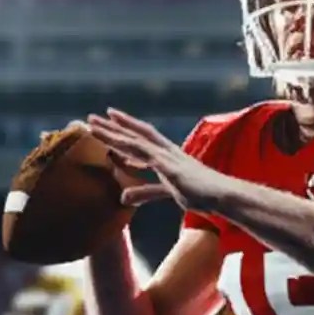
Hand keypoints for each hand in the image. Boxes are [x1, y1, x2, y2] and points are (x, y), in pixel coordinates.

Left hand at [85, 109, 235, 211]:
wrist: (222, 195)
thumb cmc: (200, 193)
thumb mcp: (166, 192)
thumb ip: (144, 192)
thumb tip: (123, 196)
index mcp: (166, 154)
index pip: (141, 138)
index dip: (124, 128)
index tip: (108, 119)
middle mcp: (165, 151)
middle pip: (134, 135)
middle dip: (112, 127)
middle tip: (91, 118)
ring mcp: (168, 157)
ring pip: (135, 142)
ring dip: (114, 133)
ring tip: (95, 125)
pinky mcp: (170, 168)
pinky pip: (146, 157)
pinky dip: (130, 151)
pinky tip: (115, 147)